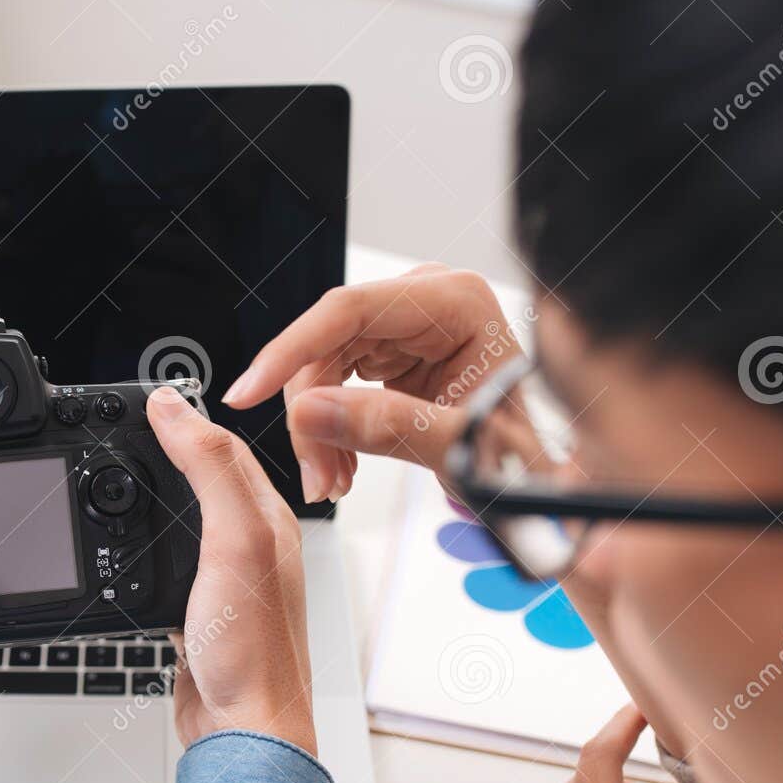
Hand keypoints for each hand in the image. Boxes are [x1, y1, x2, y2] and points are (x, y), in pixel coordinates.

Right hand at [146, 388, 314, 753]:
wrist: (244, 732)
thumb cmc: (254, 651)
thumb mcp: (233, 541)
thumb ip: (207, 469)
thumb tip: (175, 408)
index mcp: (269, 518)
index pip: (227, 445)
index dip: (187, 416)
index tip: (144, 397)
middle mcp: (253, 546)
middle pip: (208, 478)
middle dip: (173, 447)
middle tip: (133, 422)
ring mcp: (227, 582)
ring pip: (189, 520)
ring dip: (161, 493)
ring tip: (129, 469)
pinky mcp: (201, 613)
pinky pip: (173, 565)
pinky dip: (150, 548)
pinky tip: (132, 550)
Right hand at [221, 265, 521, 501]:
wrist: (534, 477)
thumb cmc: (521, 459)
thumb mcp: (460, 447)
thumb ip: (387, 427)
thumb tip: (308, 412)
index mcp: (455, 302)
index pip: (349, 310)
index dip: (290, 351)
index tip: (248, 390)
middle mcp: (426, 303)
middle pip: (328, 344)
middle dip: (309, 414)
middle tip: (314, 475)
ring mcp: (406, 326)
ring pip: (322, 367)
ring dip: (315, 429)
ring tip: (330, 480)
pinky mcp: (391, 353)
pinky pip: (334, 384)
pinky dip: (328, 428)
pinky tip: (339, 463)